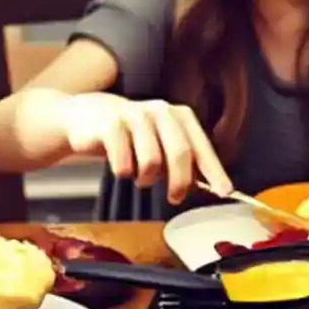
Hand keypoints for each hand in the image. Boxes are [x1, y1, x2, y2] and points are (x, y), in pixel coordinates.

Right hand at [62, 93, 231, 203]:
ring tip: (140, 176)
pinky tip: (121, 167)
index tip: (224, 192)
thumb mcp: (161, 145)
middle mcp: (161, 111)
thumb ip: (185, 162)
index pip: (202, 147)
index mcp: (180, 117)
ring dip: (146, 178)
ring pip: (152, 161)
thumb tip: (212, 187)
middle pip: (180, 153)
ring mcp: (135, 114)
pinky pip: (125, 164)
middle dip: (180, 182)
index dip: (214, 171)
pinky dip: (124, 173)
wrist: (84, 118)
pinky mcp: (111, 123)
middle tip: (175, 198)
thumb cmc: (131, 137)